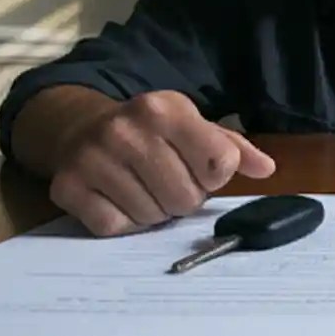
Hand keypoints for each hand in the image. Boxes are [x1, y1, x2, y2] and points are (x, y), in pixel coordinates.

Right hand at [48, 91, 275, 236]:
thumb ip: (233, 147)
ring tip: (143, 188)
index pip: (220, 163)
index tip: (201, 169)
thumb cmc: (151, 133)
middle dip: (184, 197)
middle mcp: (126, 129)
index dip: (215, 175)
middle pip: (186, 198)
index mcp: (165, 109)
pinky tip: (119, 199)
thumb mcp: (192, 127)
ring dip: (154, 212)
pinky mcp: (68, 187)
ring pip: (152, 217)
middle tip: (167, 182)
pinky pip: (116, 227)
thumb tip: (266, 169)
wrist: (80, 128)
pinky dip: (124, 222)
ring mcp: (93, 158)